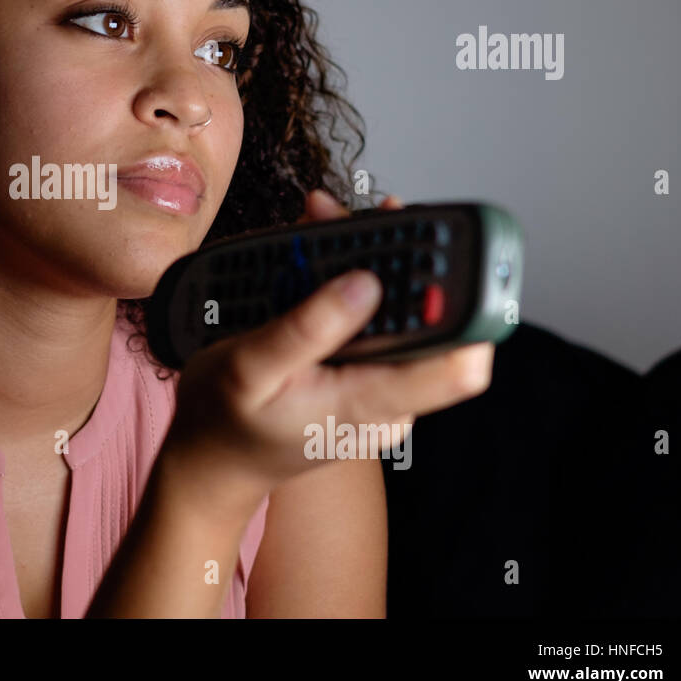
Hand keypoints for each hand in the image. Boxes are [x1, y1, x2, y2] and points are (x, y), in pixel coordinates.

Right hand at [161, 188, 495, 521]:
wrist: (212, 462)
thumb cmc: (222, 421)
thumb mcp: (248, 368)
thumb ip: (308, 328)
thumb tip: (366, 285)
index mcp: (369, 406)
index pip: (460, 366)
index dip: (469, 306)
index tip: (445, 251)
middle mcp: (388, 405)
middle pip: (432, 326)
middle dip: (404, 262)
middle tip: (363, 218)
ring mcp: (378, 397)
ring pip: (404, 321)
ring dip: (375, 269)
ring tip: (331, 227)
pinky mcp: (364, 385)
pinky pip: (378, 331)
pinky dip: (355, 292)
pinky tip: (323, 265)